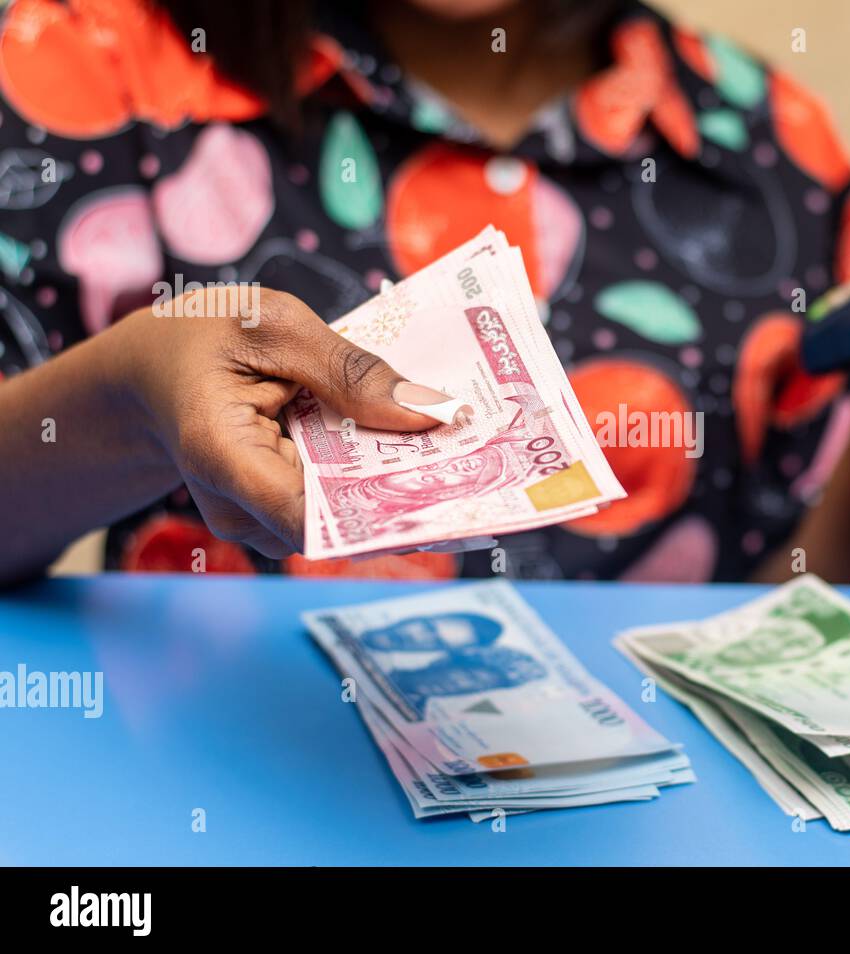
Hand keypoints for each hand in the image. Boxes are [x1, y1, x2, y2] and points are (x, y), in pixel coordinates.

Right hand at [116, 287, 449, 557]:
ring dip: (405, 482)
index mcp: (225, 458)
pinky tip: (422, 445)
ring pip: (351, 518)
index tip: (461, 485)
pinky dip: (381, 475)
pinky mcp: (283, 514)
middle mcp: (242, 510)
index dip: (392, 508)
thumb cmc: (200, 339)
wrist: (149, 371)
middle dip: (417, 491)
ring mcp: (261, 521)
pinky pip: (344, 503)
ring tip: (468, 446)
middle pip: (346, 523)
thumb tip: (433, 411)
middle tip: (491, 457)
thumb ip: (350, 370)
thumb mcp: (272, 324)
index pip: (316, 517)